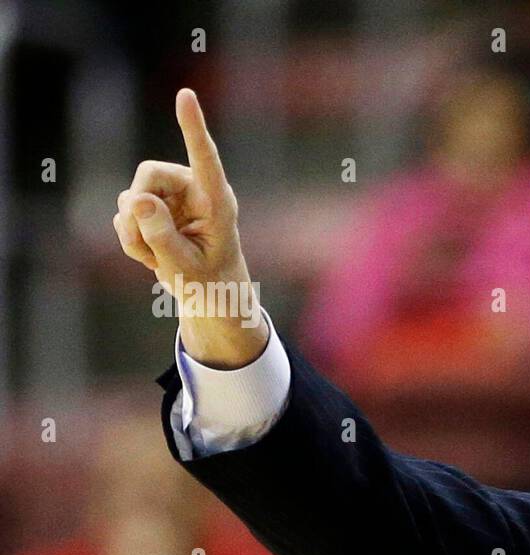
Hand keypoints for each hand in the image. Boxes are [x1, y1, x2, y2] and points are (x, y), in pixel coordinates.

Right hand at [113, 88, 267, 368]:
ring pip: (132, 197)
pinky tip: (152, 255)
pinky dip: (131, 238)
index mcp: (216, 201)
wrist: (210, 296)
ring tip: (157, 258)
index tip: (186, 95)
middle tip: (146, 244)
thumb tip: (136, 198)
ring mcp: (173, 198)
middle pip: (147, 176)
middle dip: (137, 209)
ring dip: (134, 232)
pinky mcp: (156, 207)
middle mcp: (194, 191)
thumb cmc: (208, 282)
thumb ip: (161, 234)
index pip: (204, 158)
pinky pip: (126, 213)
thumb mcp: (183, 266)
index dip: (192, 126)